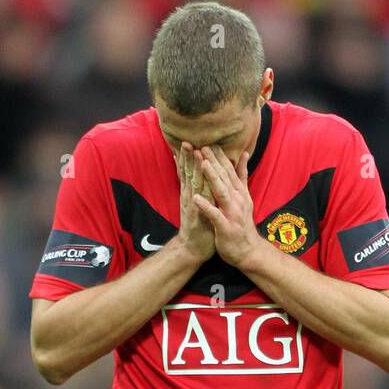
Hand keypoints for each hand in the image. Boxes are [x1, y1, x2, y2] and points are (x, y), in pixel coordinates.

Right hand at [174, 142, 215, 261]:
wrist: (193, 249)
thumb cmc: (200, 228)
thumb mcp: (201, 205)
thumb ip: (201, 191)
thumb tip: (202, 178)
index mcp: (192, 193)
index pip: (190, 171)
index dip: (189, 156)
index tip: (189, 140)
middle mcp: (189, 196)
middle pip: (189, 172)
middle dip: (187, 156)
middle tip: (186, 139)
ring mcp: (191, 204)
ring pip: (192, 181)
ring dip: (191, 166)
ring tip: (191, 149)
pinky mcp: (195, 213)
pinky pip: (198, 196)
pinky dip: (197, 185)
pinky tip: (196, 175)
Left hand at [193, 147, 261, 268]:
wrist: (248, 252)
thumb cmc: (241, 224)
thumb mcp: (244, 197)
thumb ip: (242, 176)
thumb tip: (244, 154)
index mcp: (239, 193)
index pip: (229, 170)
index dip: (219, 156)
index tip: (209, 140)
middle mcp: (237, 200)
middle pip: (225, 177)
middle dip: (214, 161)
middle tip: (203, 145)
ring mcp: (232, 214)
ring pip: (221, 192)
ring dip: (212, 177)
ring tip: (203, 163)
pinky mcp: (225, 227)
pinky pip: (215, 216)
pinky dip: (206, 207)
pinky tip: (196, 199)